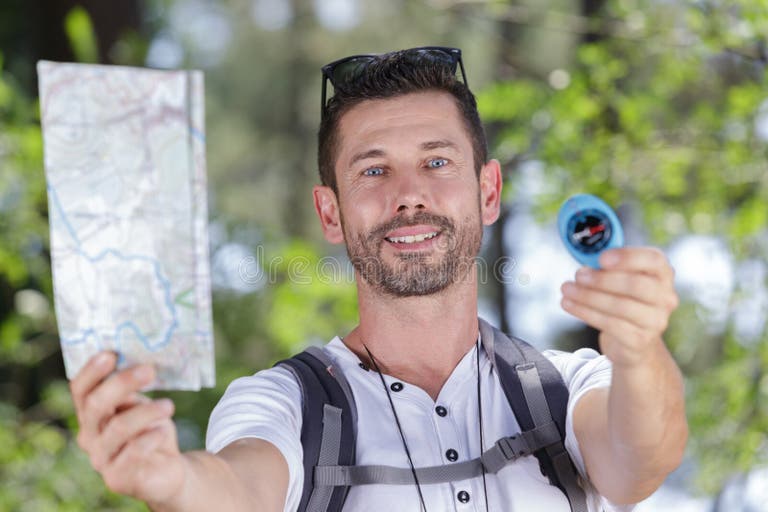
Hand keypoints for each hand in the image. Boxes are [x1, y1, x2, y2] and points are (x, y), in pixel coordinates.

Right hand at [70, 352, 185, 505]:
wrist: (167, 468)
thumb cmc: (151, 429)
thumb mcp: (142, 404)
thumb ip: (134, 388)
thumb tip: (141, 359)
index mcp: (91, 414)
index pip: (80, 390)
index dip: (91, 371)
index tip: (110, 353)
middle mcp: (89, 435)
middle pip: (96, 405)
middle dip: (122, 383)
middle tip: (149, 370)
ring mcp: (101, 458)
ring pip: (118, 427)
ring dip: (147, 412)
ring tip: (169, 405)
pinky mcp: (119, 477)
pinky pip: (133, 452)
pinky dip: (151, 437)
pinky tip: (163, 431)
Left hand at [560, 247, 678, 366]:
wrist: (634, 341)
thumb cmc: (623, 299)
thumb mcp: (620, 278)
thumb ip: (607, 267)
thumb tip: (586, 262)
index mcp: (662, 273)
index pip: (653, 260)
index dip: (627, 257)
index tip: (601, 258)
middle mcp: (665, 297)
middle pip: (635, 285)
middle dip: (602, 279)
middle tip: (578, 275)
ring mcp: (655, 321)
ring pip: (620, 306)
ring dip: (588, 296)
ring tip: (566, 289)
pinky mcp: (640, 340)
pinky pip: (610, 324)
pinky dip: (585, 312)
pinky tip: (568, 304)